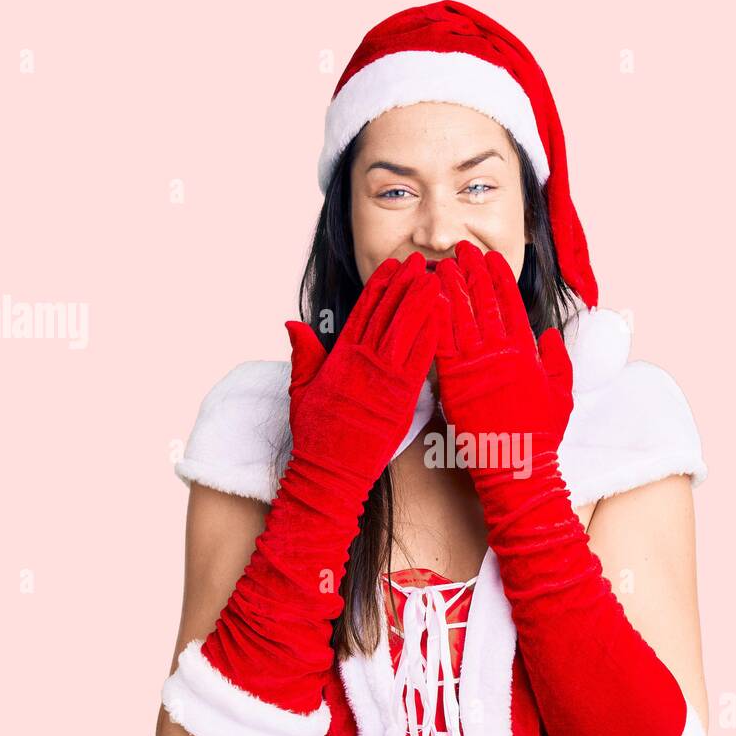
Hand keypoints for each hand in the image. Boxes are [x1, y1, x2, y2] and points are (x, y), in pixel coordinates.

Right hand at [283, 251, 441, 489]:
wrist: (329, 472)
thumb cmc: (315, 435)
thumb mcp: (301, 389)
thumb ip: (304, 354)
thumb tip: (293, 323)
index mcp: (340, 357)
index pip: (363, 312)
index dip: (379, 287)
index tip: (391, 267)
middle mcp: (363, 363)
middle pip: (388, 315)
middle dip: (405, 286)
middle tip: (420, 262)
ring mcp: (384, 380)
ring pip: (406, 332)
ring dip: (421, 304)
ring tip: (435, 280)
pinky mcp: (402, 399)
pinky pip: (419, 362)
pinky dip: (430, 338)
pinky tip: (441, 319)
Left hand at [433, 240, 572, 464]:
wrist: (515, 465)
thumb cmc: (540, 435)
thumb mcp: (561, 393)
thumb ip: (556, 360)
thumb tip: (548, 333)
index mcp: (526, 353)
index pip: (511, 305)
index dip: (500, 279)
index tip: (492, 259)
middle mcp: (500, 353)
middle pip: (483, 303)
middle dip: (474, 273)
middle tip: (464, 250)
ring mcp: (476, 366)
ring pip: (461, 317)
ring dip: (452, 288)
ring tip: (445, 265)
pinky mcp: (453, 382)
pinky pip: (441, 343)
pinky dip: (435, 319)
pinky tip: (428, 299)